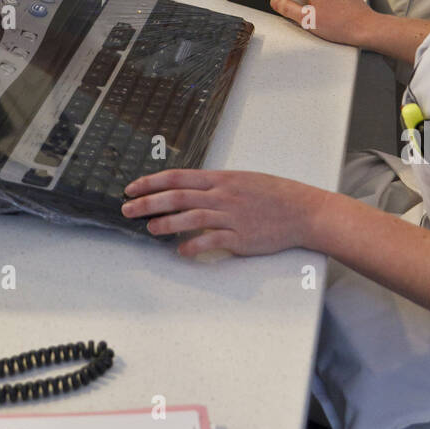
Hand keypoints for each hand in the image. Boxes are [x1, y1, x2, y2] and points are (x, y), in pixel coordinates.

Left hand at [121, 167, 324, 258]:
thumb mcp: (241, 179)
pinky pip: (211, 241)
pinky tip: (181, 251)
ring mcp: (231, 217)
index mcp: (221, 179)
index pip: (178, 177)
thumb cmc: (273, 194)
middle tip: (128, 208)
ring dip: (166, 224)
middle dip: (148, 202)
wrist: (302, 211)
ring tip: (150, 228)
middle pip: (177, 197)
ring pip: (190, 218)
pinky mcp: (240, 238)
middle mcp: (222, 195)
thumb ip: (214, 184)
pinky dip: (193, 246)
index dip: (151, 182)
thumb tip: (187, 190)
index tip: (132, 187)